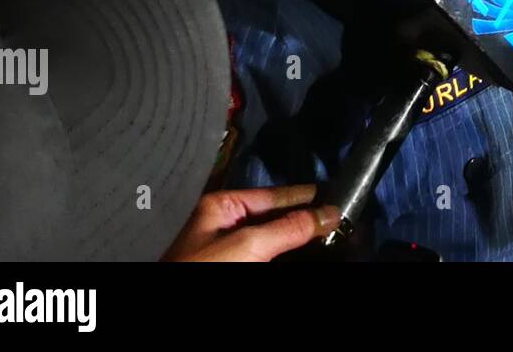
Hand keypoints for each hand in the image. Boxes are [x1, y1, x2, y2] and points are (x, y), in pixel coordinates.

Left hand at [163, 184, 340, 261]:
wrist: (169, 318)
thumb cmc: (208, 269)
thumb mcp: (249, 245)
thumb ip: (289, 227)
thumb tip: (331, 213)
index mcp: (221, 208)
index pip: (275, 196)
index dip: (307, 196)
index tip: (339, 194)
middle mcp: (226, 227)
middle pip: (277, 218)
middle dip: (308, 220)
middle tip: (343, 219)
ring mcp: (231, 253)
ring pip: (276, 242)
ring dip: (302, 241)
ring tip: (335, 238)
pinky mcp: (238, 266)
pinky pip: (269, 258)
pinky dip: (291, 256)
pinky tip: (311, 256)